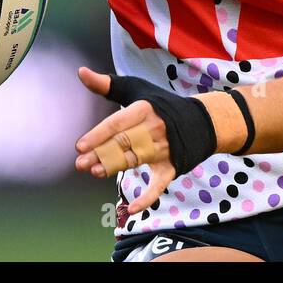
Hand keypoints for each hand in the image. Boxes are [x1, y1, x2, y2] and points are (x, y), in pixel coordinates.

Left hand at [73, 67, 176, 213]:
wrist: (202, 120)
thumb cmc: (160, 104)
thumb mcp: (136, 89)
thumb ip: (107, 85)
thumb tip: (80, 72)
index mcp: (144, 108)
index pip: (117, 123)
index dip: (98, 135)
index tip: (79, 146)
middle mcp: (155, 128)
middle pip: (123, 143)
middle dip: (100, 154)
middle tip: (80, 164)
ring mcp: (164, 149)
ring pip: (135, 160)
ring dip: (115, 168)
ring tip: (94, 172)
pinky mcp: (172, 166)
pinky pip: (159, 185)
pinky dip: (147, 198)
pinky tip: (131, 209)